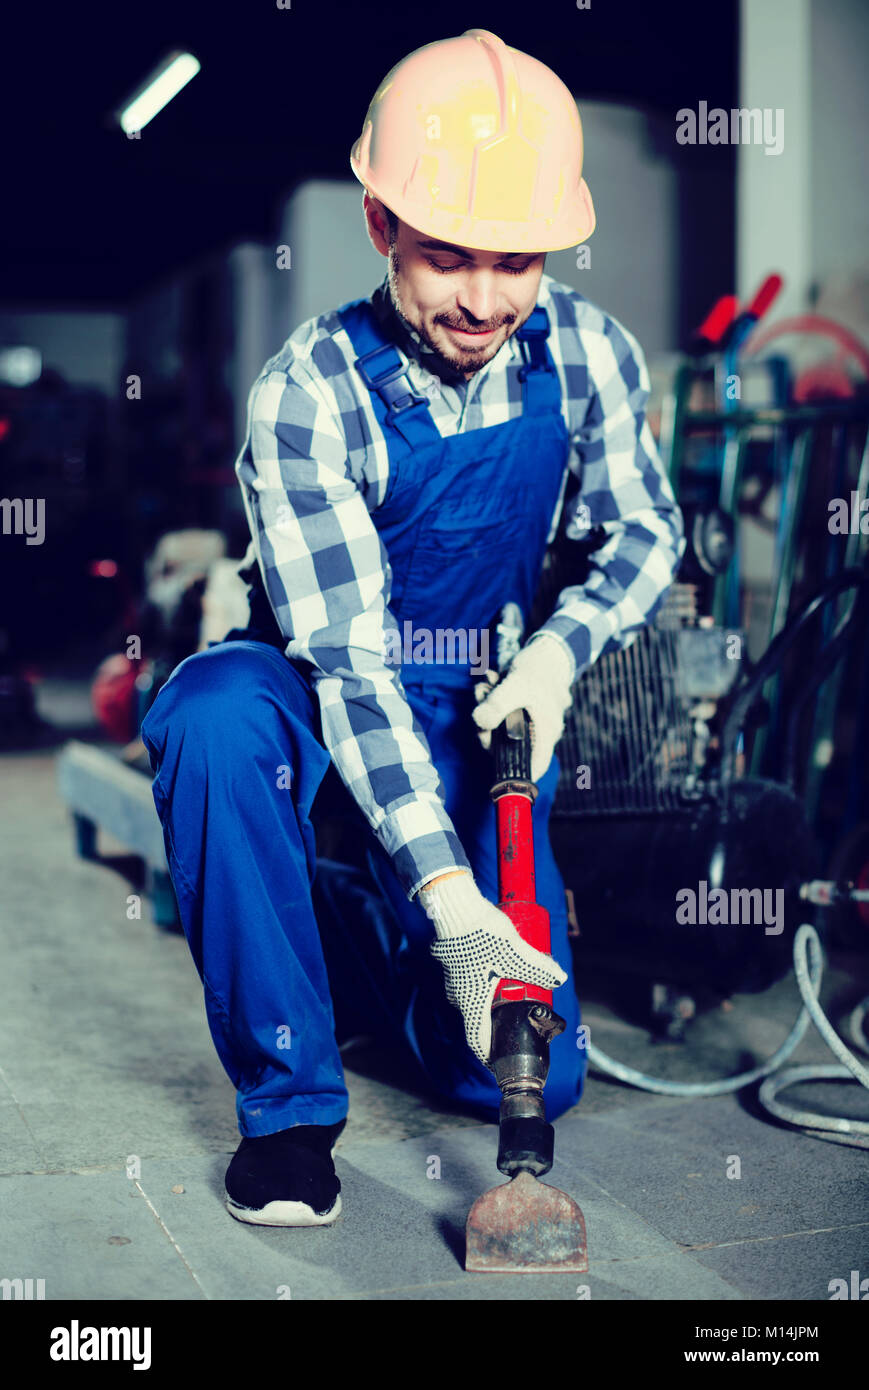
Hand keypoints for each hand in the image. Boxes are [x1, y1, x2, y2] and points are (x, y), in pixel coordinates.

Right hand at [418, 871, 566, 1066]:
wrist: (455, 907)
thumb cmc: (480, 934)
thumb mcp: (516, 953)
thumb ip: (539, 967)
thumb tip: (559, 978)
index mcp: (472, 1002)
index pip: (478, 1041)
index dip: (490, 1056)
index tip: (501, 1063)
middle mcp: (460, 996)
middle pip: (480, 1022)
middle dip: (500, 1026)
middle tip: (520, 1024)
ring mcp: (456, 980)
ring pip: (476, 1001)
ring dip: (494, 1004)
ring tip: (516, 995)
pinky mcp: (457, 965)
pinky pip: (472, 984)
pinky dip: (488, 986)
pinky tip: (502, 972)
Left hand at [472, 635, 574, 781]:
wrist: (548, 650)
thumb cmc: (539, 669)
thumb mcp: (516, 685)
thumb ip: (497, 705)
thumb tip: (479, 722)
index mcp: (545, 733)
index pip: (534, 768)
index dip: (513, 771)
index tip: (489, 746)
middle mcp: (539, 733)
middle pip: (508, 747)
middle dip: (488, 726)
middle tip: (481, 702)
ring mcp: (530, 724)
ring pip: (501, 728)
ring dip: (487, 708)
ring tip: (485, 686)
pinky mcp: (521, 712)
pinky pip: (502, 715)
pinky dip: (492, 700)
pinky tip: (490, 681)